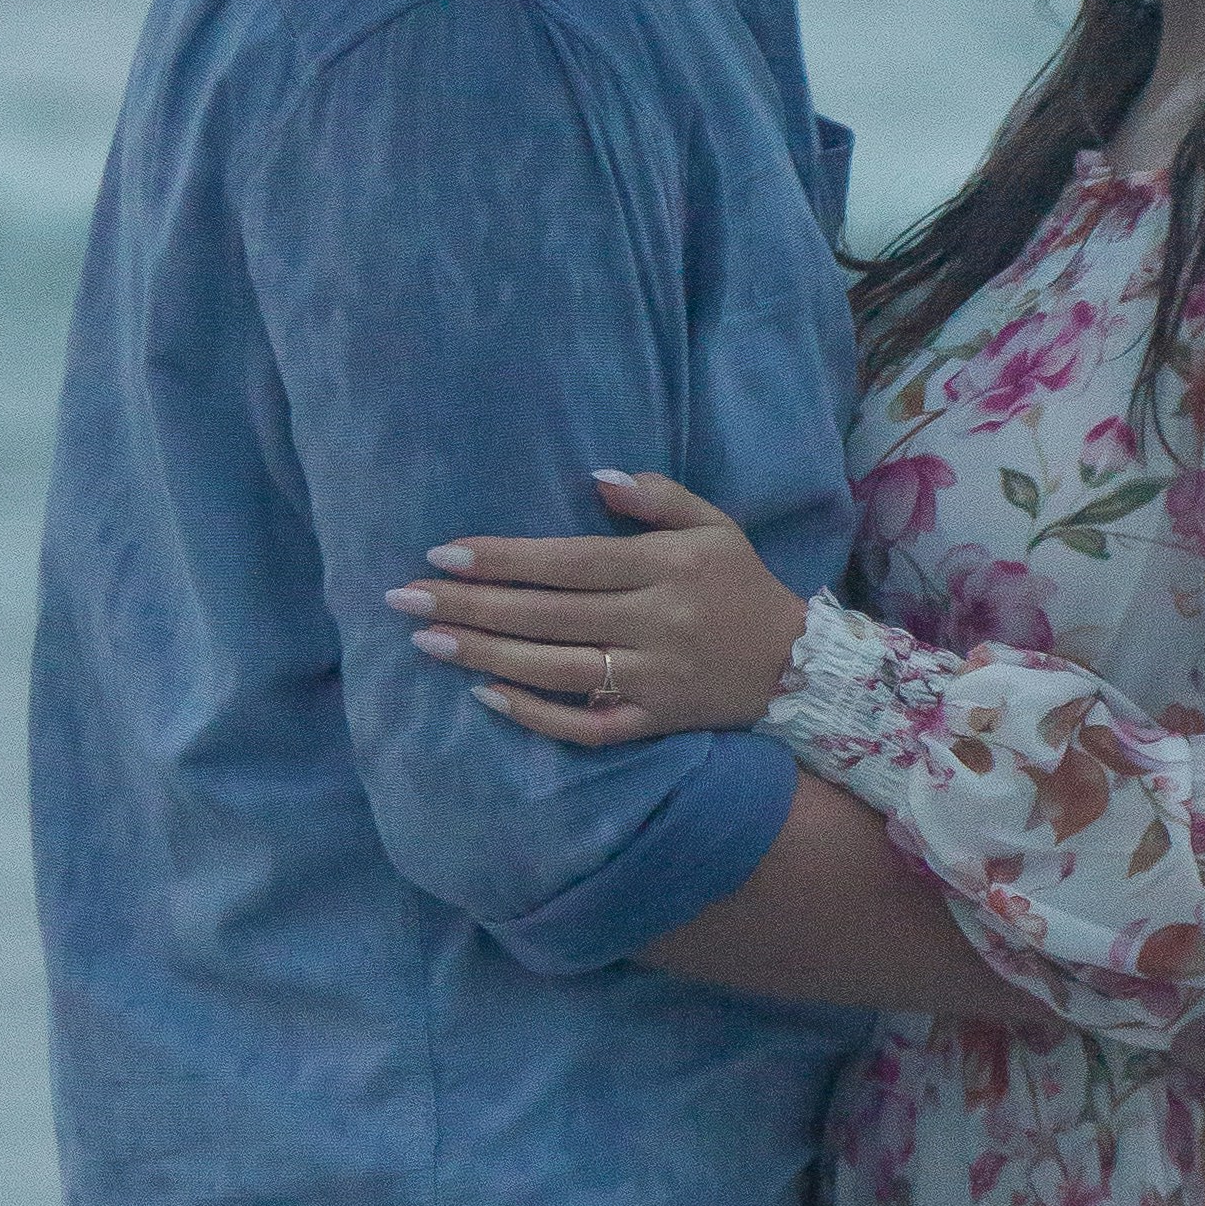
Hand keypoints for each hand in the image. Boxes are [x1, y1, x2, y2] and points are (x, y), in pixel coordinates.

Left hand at [389, 467, 810, 744]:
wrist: (799, 668)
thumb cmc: (742, 586)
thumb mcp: (714, 525)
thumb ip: (658, 497)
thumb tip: (596, 481)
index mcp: (666, 568)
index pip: (570, 562)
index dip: (505, 560)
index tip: (444, 555)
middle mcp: (655, 623)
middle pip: (549, 616)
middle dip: (471, 608)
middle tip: (405, 600)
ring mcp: (653, 677)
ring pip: (556, 670)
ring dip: (485, 657)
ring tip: (427, 643)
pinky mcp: (654, 721)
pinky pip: (587, 725)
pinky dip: (536, 716)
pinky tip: (486, 697)